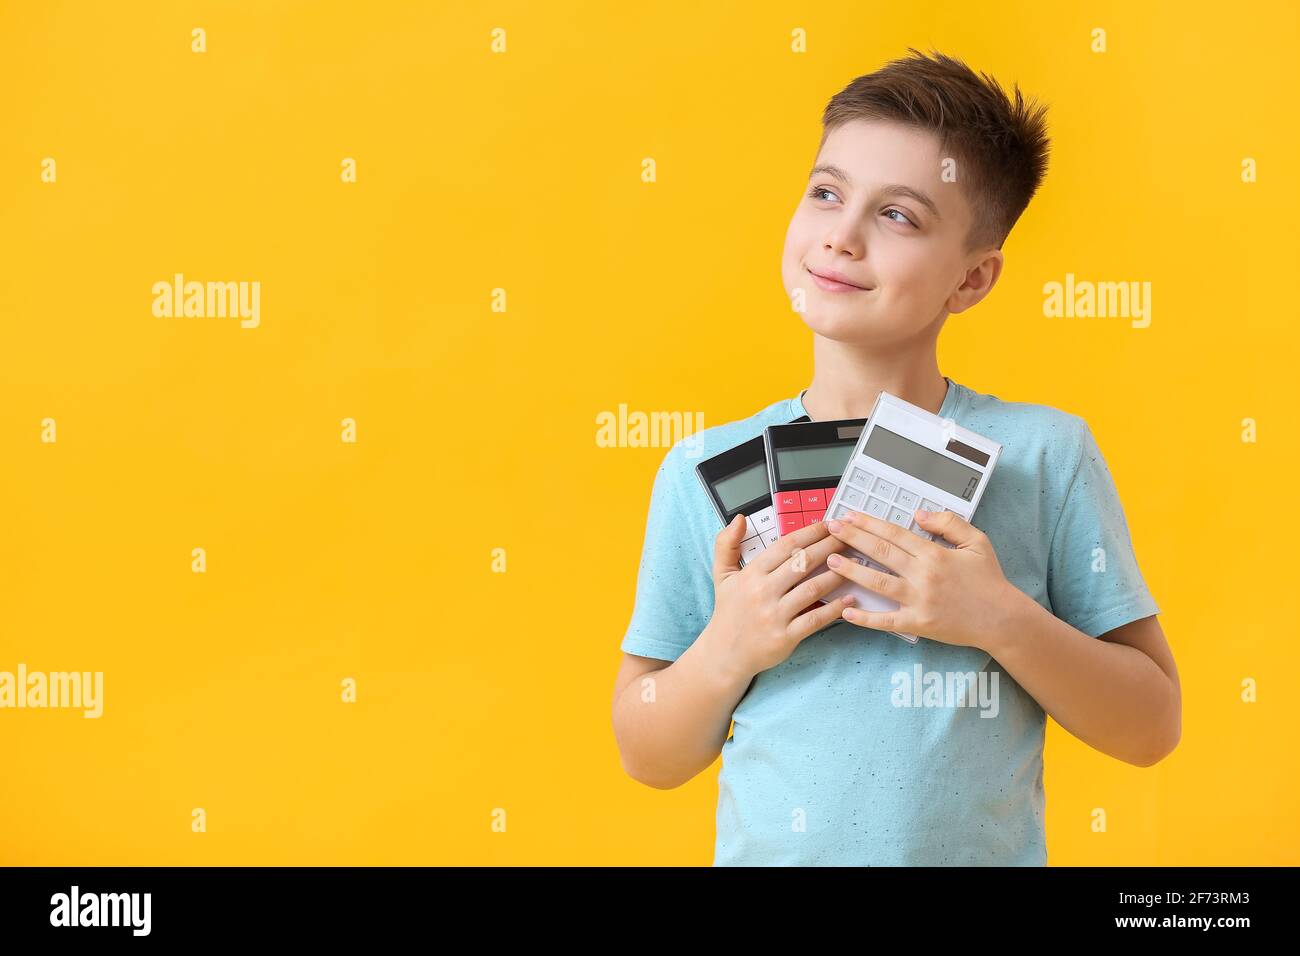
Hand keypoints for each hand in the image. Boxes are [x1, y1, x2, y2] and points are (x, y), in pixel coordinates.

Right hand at [701, 515, 857, 682]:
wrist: (725, 654)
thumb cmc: (728, 612)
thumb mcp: (722, 575)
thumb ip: (727, 544)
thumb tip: (739, 518)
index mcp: (751, 573)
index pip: (786, 546)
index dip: (810, 533)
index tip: (829, 525)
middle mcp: (763, 591)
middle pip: (803, 562)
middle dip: (830, 546)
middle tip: (850, 537)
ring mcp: (775, 615)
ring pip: (812, 589)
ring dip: (837, 574)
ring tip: (857, 564)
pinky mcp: (785, 637)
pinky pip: (815, 619)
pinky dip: (835, 609)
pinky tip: (851, 599)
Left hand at [823, 508, 1023, 648]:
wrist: (1002, 618)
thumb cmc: (989, 580)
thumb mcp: (976, 542)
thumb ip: (948, 523)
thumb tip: (919, 514)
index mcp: (934, 553)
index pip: (894, 533)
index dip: (869, 523)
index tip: (850, 516)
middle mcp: (922, 575)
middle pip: (880, 552)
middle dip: (852, 538)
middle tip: (831, 529)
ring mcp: (918, 600)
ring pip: (877, 582)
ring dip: (851, 571)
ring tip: (829, 561)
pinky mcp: (918, 624)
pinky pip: (886, 621)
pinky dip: (865, 618)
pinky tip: (846, 611)